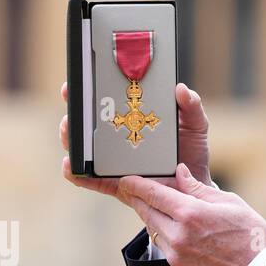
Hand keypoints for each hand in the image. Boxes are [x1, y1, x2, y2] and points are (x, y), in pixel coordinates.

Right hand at [59, 81, 211, 200]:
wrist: (195, 189)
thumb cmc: (191, 152)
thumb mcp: (196, 125)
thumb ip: (192, 107)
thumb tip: (181, 89)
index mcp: (133, 117)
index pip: (107, 98)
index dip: (90, 86)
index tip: (83, 76)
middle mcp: (117, 138)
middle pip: (88, 122)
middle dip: (75, 110)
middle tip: (73, 102)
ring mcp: (113, 162)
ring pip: (84, 149)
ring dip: (72, 138)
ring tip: (70, 130)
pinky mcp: (115, 185)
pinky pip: (91, 181)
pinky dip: (77, 174)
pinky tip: (70, 166)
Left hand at [115, 165, 265, 265]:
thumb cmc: (250, 235)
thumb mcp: (229, 203)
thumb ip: (198, 188)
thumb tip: (179, 173)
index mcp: (189, 214)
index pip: (152, 194)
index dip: (136, 185)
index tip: (127, 180)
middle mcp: (177, 236)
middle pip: (147, 213)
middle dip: (140, 201)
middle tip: (135, 192)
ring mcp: (176, 257)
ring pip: (156, 233)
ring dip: (159, 222)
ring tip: (174, 216)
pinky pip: (168, 251)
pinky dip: (173, 242)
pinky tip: (190, 240)